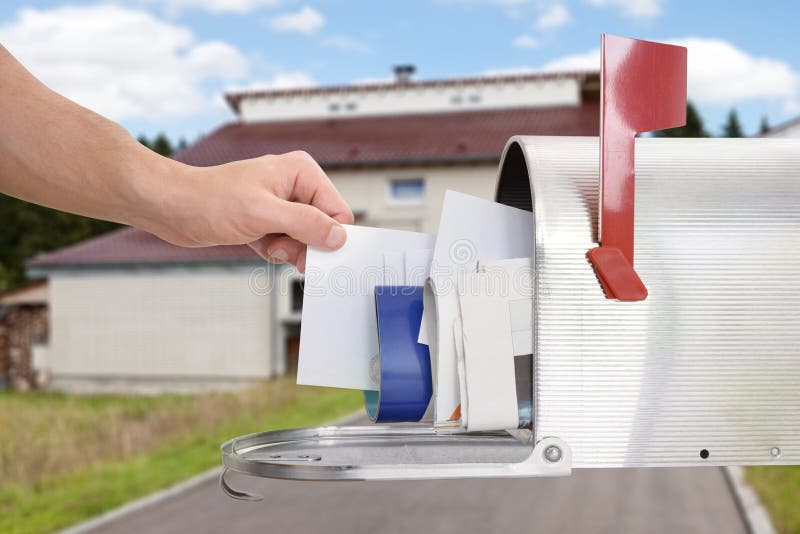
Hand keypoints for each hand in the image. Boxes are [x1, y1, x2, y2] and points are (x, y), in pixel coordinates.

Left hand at [146, 151, 352, 271]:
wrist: (172, 207)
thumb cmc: (209, 200)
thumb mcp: (264, 214)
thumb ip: (306, 224)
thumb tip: (338, 236)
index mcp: (301, 172)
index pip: (337, 211)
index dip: (327, 236)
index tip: (312, 253)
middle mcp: (295, 185)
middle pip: (323, 227)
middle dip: (305, 244)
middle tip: (282, 248)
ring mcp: (281, 203)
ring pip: (306, 239)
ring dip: (288, 249)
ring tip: (267, 244)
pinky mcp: (268, 219)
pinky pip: (287, 243)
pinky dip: (274, 250)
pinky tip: (256, 243)